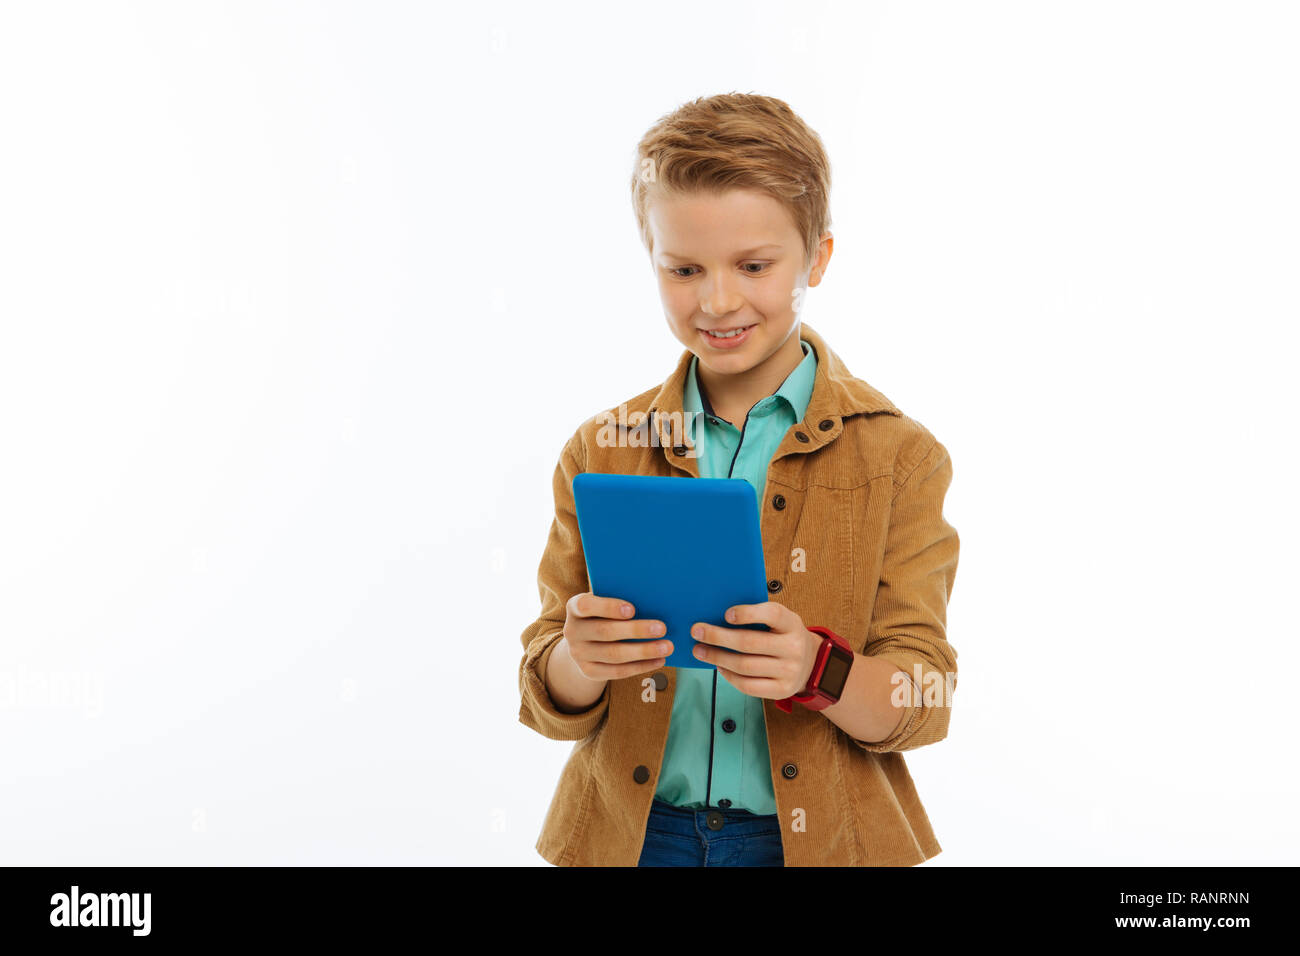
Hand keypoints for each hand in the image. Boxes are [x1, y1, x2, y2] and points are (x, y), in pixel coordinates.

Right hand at [562, 592, 672, 681]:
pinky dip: (640, 666)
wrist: (585, 641)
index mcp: (575, 607)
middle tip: (662, 628)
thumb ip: (621, 601)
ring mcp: (578, 654)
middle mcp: (572, 631)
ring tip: (666, 647)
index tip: (632, 609)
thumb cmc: (604, 613)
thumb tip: (654, 601)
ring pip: (614, 654)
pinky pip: (617, 672)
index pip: (586, 606)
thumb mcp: (606, 603)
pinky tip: (658, 660)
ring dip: (644, 651)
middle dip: (636, 630)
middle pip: (605, 632)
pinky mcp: (588, 671)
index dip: (608, 607)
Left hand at [689, 602, 821, 700]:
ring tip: (700, 651)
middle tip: (696, 632)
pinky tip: (718, 666)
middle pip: (749, 642)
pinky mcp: (782, 690)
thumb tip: (717, 616)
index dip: (748, 614)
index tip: (726, 614)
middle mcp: (793, 647)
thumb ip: (758, 616)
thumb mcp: (780, 620)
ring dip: (717, 657)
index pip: (772, 614)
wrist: (810, 663)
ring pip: (745, 666)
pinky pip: (748, 685)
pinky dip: (729, 676)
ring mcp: (789, 671)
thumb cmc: (784, 635)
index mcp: (792, 623)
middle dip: (718, 637)